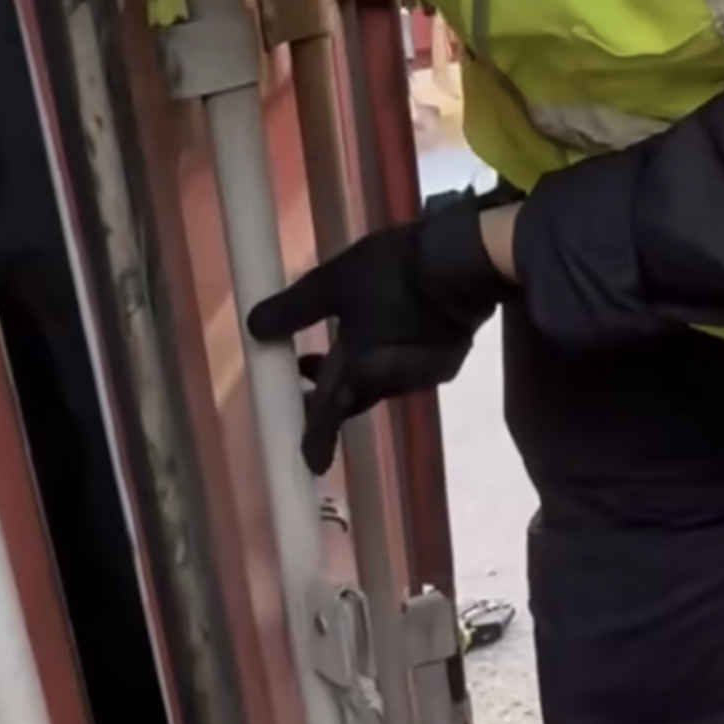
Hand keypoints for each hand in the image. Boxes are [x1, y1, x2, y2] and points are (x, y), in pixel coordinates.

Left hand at [247, 193, 510, 473]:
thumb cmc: (395, 274)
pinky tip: (384, 333)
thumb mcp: (334, 283)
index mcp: (361, 373)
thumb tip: (254, 328)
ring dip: (355, 373)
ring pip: (380, 383)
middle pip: (354, 400)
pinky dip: (385, 359)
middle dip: (328, 396)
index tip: (310, 463)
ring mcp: (424, 374)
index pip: (329, 416)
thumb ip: (295, 308)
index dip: (315, 437)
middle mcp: (392, 384)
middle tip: (306, 380)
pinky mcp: (447, 358)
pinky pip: (406, 369)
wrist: (469, 260)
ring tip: (333, 347)